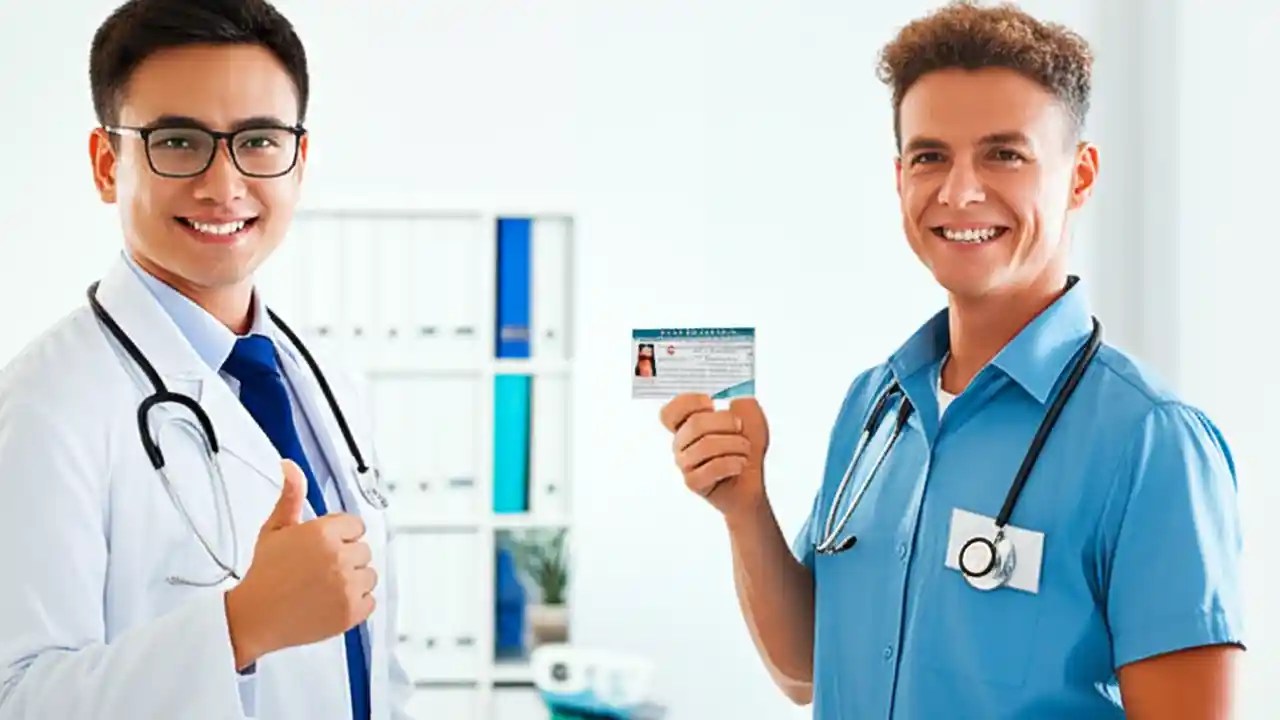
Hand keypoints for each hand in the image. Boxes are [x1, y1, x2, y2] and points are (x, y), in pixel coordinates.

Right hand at [225, 460, 376, 669]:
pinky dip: (356, 604)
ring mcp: (347, 586)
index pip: (356, 526)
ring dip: (353, 581)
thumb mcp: (275, 529)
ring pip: (369, 576)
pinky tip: (332, 602)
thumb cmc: (265, 574)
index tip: (323, 547)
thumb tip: (291, 467)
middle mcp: (339, 557)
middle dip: (346, 558)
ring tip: (325, 586)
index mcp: (323, 533)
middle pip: (363, 550)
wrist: (255, 616)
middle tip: (320, 569)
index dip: (340, 536)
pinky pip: (370, 601)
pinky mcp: (351, 612)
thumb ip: (291, 496)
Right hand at [660, 393, 769, 520]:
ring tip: (744, 450)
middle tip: (739, 427)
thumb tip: (735, 396)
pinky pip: (711, 468)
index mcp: (688, 425)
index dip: (690, 403)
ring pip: (705, 446)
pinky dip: (732, 463)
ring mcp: (686, 464)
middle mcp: (682, 444)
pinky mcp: (694, 482)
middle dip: (725, 422)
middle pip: (695, 424)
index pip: (671, 412)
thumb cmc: (745, 450)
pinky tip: (739, 464)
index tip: (710, 403)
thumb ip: (743, 402)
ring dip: (734, 445)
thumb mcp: (750, 417)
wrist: (752, 482)